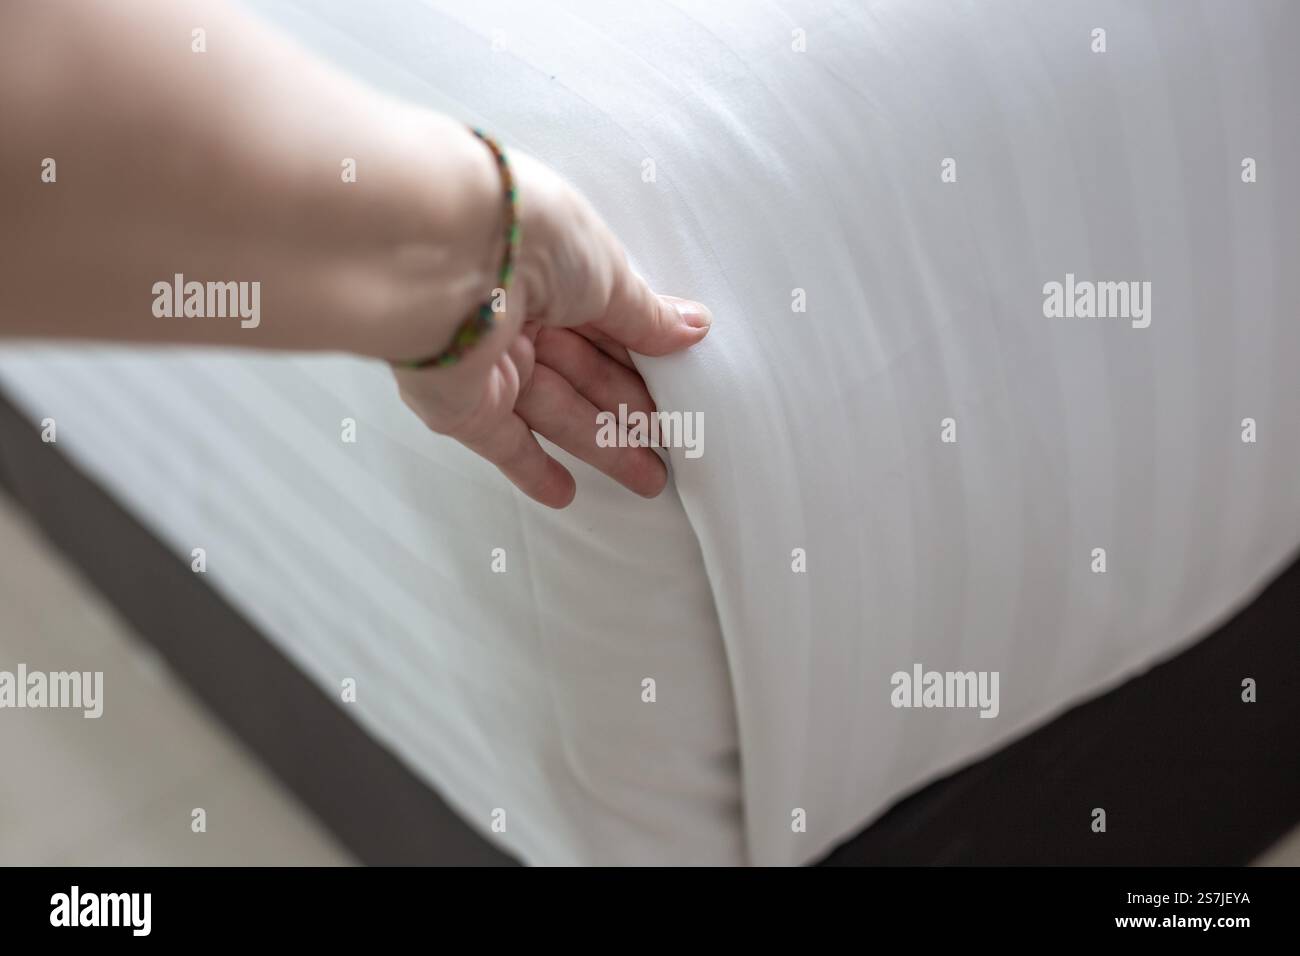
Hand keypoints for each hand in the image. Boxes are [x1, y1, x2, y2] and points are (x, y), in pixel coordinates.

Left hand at [391, 146, 711, 507]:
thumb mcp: (609, 272)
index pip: (607, 329)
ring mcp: (488, 362)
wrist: (449, 260)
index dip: (645, 364)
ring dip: (603, 445)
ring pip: (554, 412)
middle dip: (630, 412)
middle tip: (674, 447)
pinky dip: (532, 469)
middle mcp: (516, 317)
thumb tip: (693, 329)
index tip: (682, 394)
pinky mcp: (462, 405)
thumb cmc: (530, 239)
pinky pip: (501, 443)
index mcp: (551, 273)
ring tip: (650, 478)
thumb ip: (645, 314)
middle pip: (583, 376)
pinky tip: (566, 494)